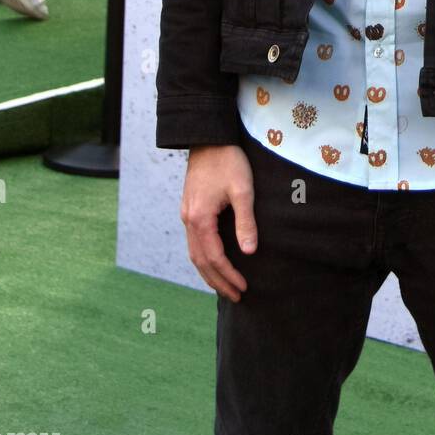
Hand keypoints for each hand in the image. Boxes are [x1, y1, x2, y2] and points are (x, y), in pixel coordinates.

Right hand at [181, 144, 257, 301]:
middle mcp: (188, 220)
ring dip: (208, 272)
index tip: (243, 288)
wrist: (208, 138)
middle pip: (200, 261)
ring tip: (224, 286)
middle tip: (235, 296)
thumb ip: (245, 222)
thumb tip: (248, 252)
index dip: (228, 275)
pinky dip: (203, 258)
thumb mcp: (243, 190)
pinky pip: (194, 242)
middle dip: (217, 281)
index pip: (214, 257)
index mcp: (200, 218)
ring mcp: (186, 214)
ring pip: (194, 253)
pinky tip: (214, 261)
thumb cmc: (228, 161)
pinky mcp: (189, 208)